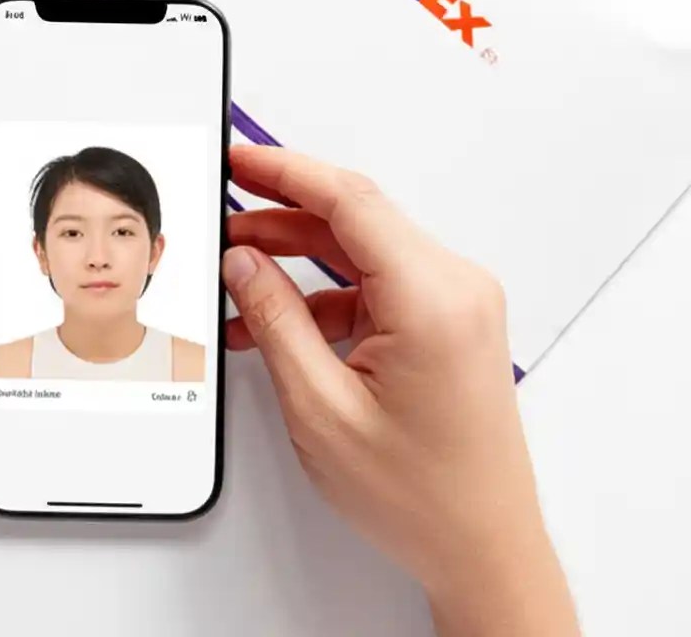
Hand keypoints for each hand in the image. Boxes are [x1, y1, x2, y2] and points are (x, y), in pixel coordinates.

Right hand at [221, 144, 578, 635]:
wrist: (480, 545)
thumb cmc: (422, 495)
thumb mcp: (320, 407)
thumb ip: (276, 321)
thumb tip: (245, 263)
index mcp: (433, 300)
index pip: (351, 202)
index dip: (285, 172)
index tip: (241, 160)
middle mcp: (456, 289)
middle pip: (356, 219)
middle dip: (282, 213)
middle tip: (225, 214)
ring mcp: (457, 305)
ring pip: (363, 251)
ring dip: (299, 257)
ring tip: (238, 275)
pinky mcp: (448, 324)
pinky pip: (377, 286)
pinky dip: (324, 294)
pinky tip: (276, 319)